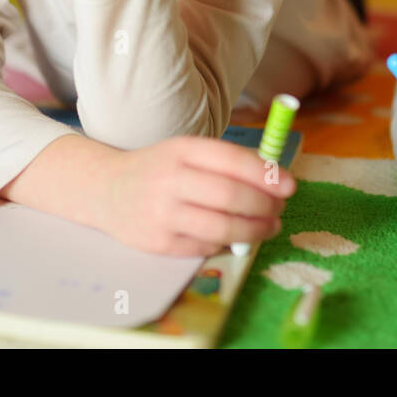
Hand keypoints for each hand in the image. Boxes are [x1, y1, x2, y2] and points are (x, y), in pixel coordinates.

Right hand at [97, 136, 295, 256]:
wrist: (106, 189)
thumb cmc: (159, 169)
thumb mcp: (186, 151)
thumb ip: (225, 162)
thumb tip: (275, 178)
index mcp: (181, 150)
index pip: (231, 161)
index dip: (266, 175)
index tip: (290, 185)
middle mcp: (170, 179)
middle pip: (231, 196)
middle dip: (265, 205)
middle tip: (280, 209)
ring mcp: (162, 213)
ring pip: (222, 226)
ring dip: (255, 230)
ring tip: (269, 227)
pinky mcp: (158, 242)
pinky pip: (206, 246)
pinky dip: (228, 242)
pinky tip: (236, 236)